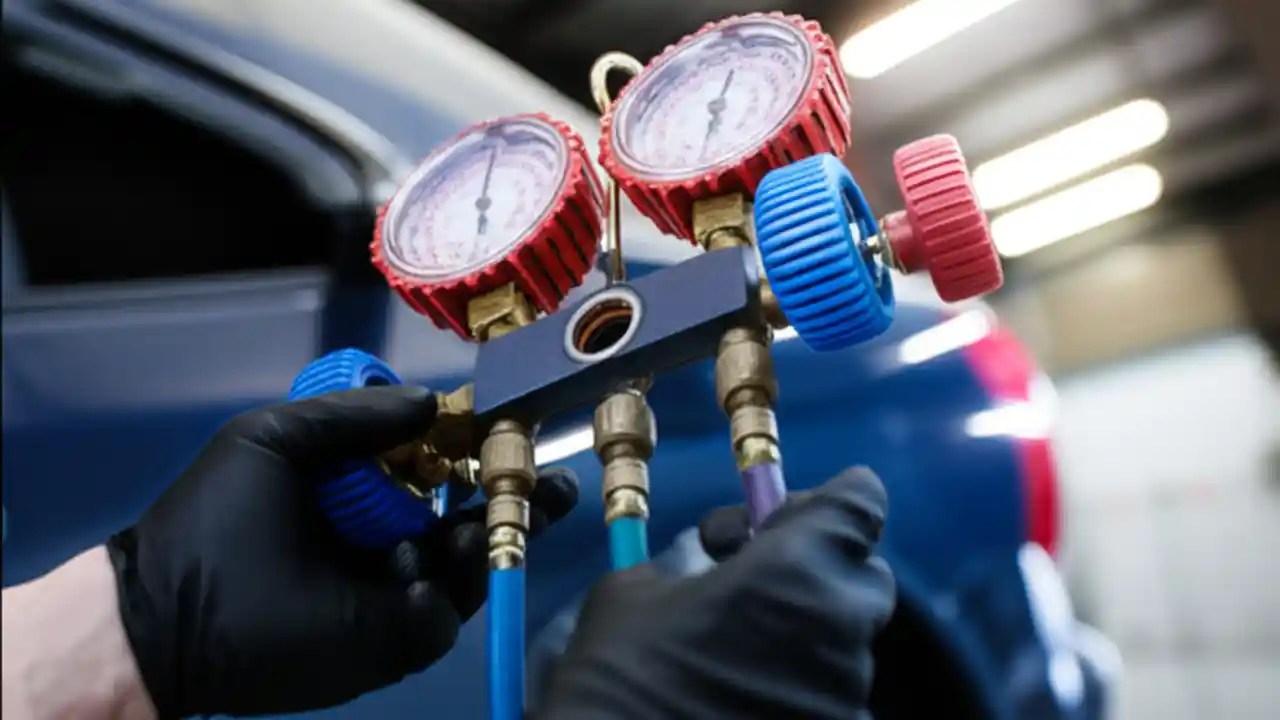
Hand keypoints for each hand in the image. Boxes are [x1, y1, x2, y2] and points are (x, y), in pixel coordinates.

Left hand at [106, 386, 577, 717]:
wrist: (167, 620)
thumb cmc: (215, 520)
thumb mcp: (273, 440)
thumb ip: (349, 416)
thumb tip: (429, 402)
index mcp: (366, 491)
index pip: (440, 465)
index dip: (478, 446)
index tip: (512, 425)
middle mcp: (393, 539)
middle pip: (474, 514)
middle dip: (518, 494)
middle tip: (554, 479)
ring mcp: (398, 592)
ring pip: (470, 562)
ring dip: (494, 532)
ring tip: (507, 510)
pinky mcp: (396, 639)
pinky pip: (445, 612)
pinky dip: (455, 583)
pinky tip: (444, 555)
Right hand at [536, 467, 893, 719]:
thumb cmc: (620, 678)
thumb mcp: (633, 594)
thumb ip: (693, 560)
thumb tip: (713, 559)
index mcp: (795, 572)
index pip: (859, 504)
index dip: (833, 501)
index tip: (791, 516)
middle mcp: (840, 630)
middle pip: (864, 578)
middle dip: (820, 573)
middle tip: (758, 587)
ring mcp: (846, 695)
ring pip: (847, 643)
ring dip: (807, 636)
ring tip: (742, 653)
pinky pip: (831, 696)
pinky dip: (800, 688)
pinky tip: (748, 697)